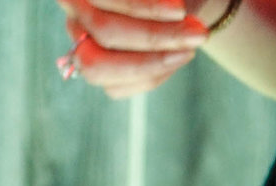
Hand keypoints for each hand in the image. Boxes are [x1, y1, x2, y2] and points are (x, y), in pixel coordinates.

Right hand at [55, 0, 209, 95]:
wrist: (178, 5)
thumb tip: (172, 9)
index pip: (104, 0)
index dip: (142, 7)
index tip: (180, 11)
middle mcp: (76, 14)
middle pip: (104, 33)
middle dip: (154, 37)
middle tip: (198, 34)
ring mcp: (82, 46)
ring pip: (101, 69)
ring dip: (155, 62)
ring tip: (192, 46)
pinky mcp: (98, 73)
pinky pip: (117, 88)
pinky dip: (154, 75)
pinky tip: (177, 57)